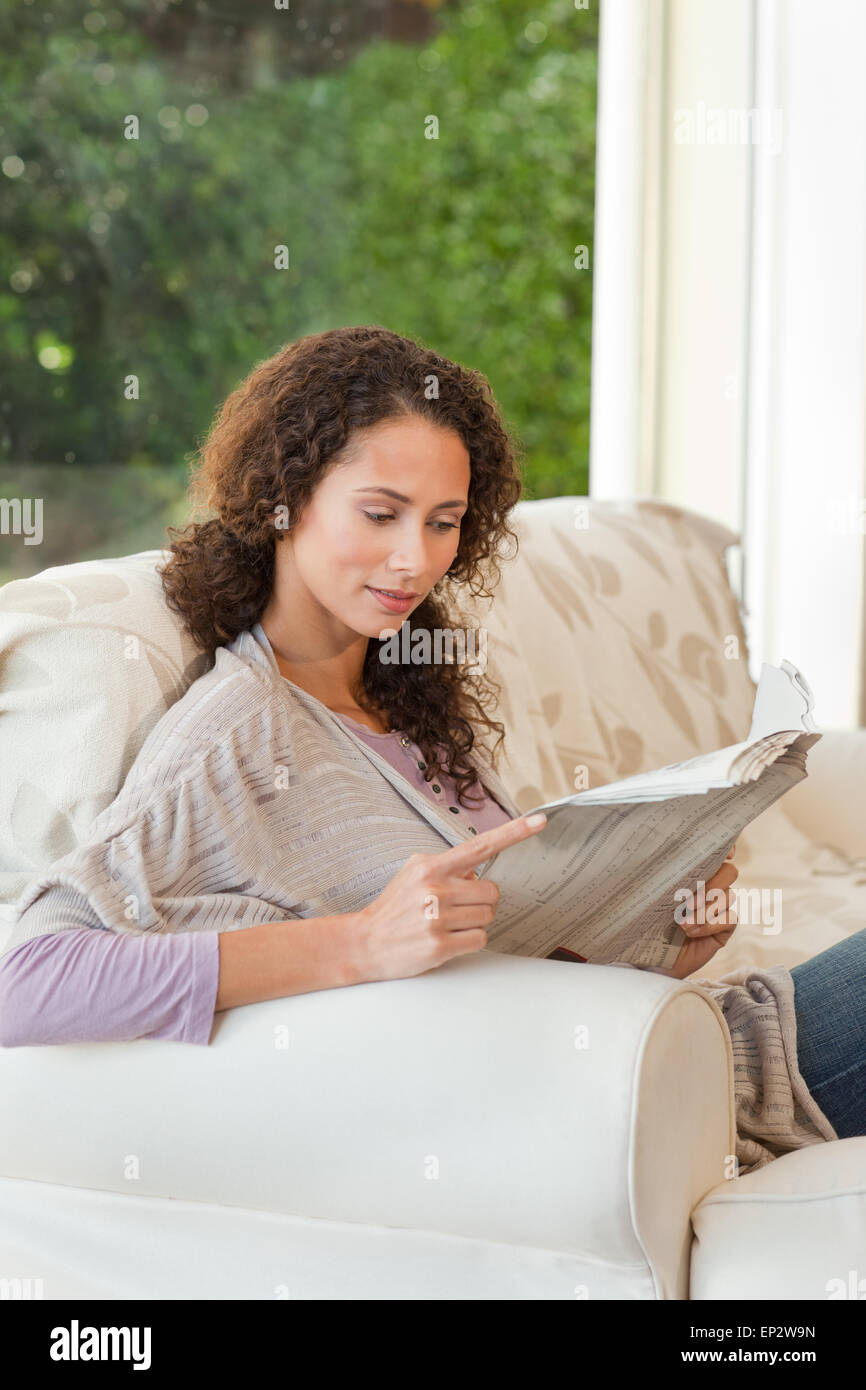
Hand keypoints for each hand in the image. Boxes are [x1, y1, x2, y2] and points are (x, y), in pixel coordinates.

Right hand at [352, 812, 547, 983]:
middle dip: (480, 903)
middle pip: (492, 892)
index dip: (513, 832)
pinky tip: (448, 940)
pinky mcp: (439, 944)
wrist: (365, 943)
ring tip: (446, 925)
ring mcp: (437, 917)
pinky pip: (479, 939)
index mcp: (431, 866)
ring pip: (487, 917)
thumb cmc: (395, 909)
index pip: (480, 845)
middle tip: (456, 909)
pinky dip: (469, 942)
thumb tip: (476, 873)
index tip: (539, 821)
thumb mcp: (414, 874)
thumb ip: (447, 868)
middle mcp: (435, 888)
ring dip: (473, 923)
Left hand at [658, 843, 738, 979]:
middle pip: (728, 871)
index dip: (725, 847)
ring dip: (705, 909)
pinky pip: (730, 918)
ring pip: (728, 895)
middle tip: (686, 901)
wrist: (649, 959)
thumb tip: (651, 856)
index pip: (716, 853)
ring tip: (681, 923)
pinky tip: (691, 931)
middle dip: (711, 884)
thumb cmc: (645, 925)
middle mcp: (709, 887)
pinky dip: (710, 924)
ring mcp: (718, 908)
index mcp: (691, 873)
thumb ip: (659, 879)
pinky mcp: (723, 928)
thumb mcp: (649, 899)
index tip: (724, 852)